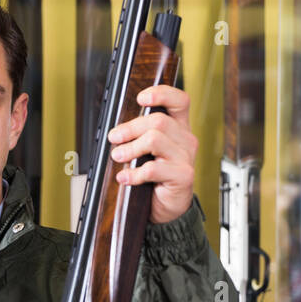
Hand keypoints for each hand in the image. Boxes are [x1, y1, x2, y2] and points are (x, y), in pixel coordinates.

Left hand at [107, 83, 196, 223]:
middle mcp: (186, 139)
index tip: (140, 99)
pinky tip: (124, 178)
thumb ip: (140, 136)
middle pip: (158, 121)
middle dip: (130, 128)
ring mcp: (186, 157)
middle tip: (114, 137)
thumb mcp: (148, 152)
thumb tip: (117, 129)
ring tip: (118, 156)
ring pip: (154, 140)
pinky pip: (153, 169)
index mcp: (179, 128)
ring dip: (130, 148)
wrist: (167, 207)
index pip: (179, 100)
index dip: (161, 94)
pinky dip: (133, 173)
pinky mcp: (183, 176)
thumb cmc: (156, 177)